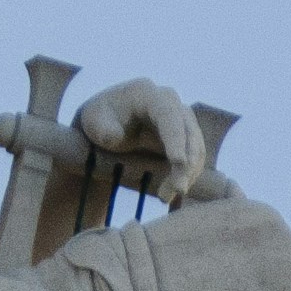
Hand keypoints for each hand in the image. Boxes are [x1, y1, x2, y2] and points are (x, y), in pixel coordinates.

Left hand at [74, 77, 209, 201]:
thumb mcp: (94, 122)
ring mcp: (180, 118)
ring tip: (165, 196)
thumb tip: (116, 138)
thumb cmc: (100, 119)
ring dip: (187, 174)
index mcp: (147, 94)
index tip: (179, 162)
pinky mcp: (185, 135)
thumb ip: (103, 130)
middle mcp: (170, 102)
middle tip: (176, 190)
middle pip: (188, 133)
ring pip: (195, 147)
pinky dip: (187, 174)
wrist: (107, 122)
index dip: (176, 138)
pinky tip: (171, 190)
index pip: (168, 115)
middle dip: (186, 164)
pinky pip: (194, 156)